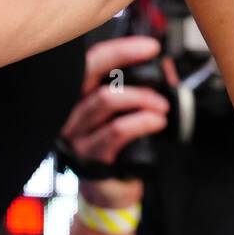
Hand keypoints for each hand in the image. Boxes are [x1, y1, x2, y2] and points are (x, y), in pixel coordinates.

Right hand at [59, 35, 174, 209]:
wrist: (111, 189)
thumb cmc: (118, 146)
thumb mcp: (129, 111)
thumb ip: (144, 87)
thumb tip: (164, 65)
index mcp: (78, 95)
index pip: (91, 60)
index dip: (120, 48)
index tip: (149, 45)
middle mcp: (69, 110)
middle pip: (90, 71)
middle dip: (124, 57)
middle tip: (154, 59)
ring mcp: (76, 133)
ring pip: (106, 99)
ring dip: (142, 98)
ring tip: (162, 106)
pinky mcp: (88, 155)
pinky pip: (116, 130)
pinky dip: (142, 121)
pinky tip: (157, 122)